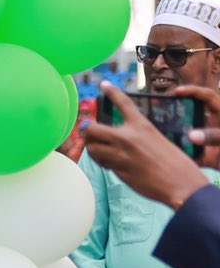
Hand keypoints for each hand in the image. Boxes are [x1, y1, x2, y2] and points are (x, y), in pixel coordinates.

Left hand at [84, 83, 211, 209]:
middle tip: (92, 136)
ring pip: (91, 147)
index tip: (103, 84)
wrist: (181, 183)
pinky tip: (111, 165)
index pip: (124, 103)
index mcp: (142, 125)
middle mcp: (128, 136)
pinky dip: (102, 162)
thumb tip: (118, 139)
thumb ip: (138, 136)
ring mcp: (120, 153)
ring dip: (94, 150)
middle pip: (91, 128)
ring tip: (104, 154)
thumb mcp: (158, 139)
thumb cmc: (175, 163)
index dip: (111, 92)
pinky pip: (101, 162)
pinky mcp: (118, 168)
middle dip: (87, 132)